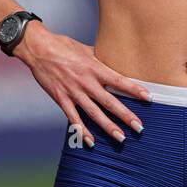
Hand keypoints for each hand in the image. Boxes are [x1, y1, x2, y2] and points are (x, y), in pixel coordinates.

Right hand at [13, 23, 151, 146]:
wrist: (39, 48)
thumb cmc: (63, 46)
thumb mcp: (86, 49)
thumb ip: (100, 58)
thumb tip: (113, 60)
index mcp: (95, 68)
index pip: (119, 81)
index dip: (135, 90)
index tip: (148, 98)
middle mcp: (86, 82)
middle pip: (110, 102)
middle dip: (126, 115)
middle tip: (139, 127)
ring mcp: (73, 92)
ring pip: (94, 113)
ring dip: (108, 127)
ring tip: (120, 138)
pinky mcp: (61, 99)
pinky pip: (73, 118)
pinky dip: (82, 130)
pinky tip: (91, 141)